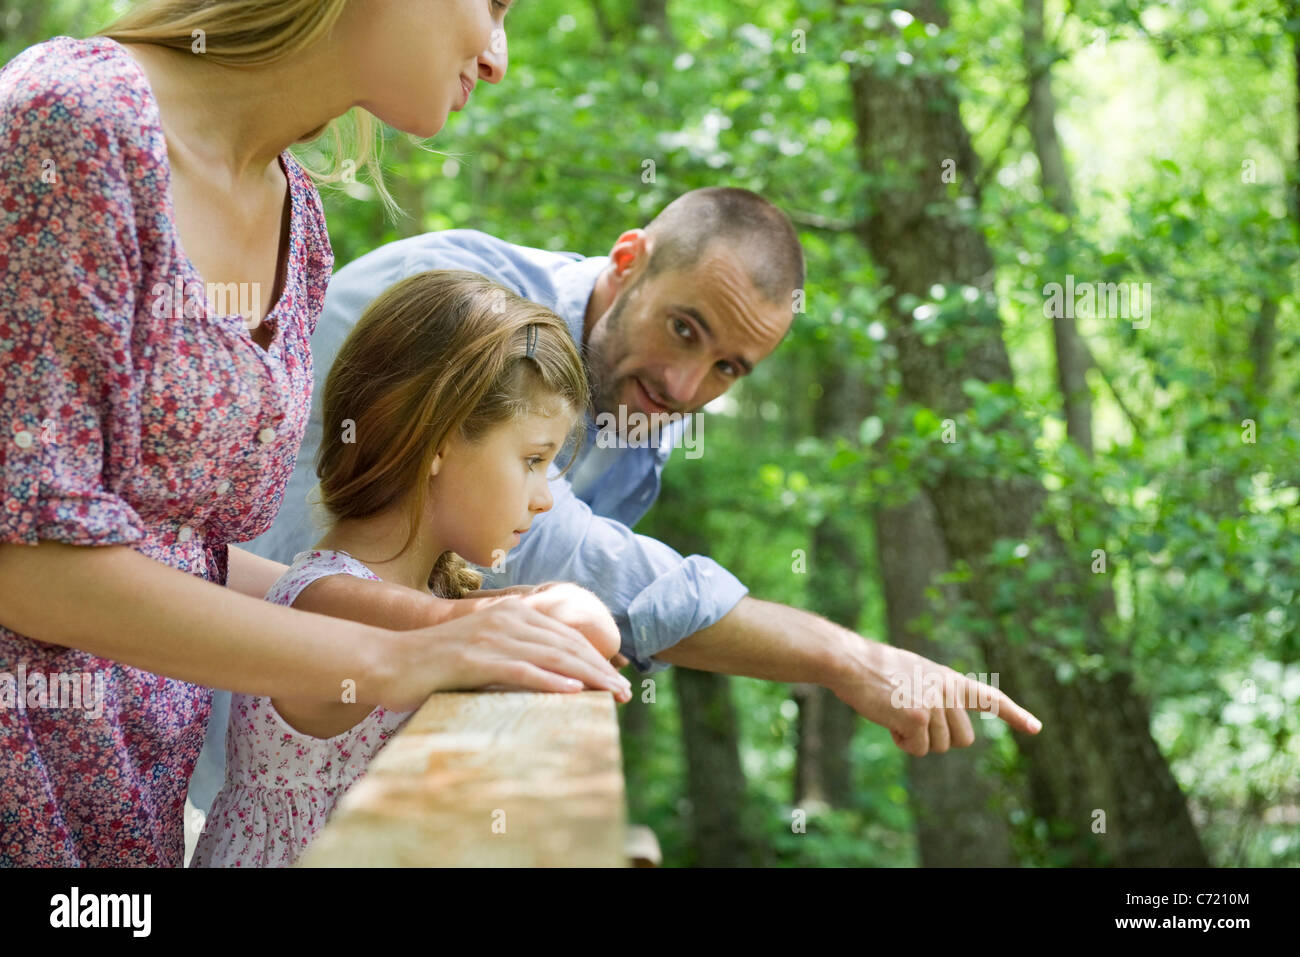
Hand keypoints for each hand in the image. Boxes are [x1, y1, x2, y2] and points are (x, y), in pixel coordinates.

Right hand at [380, 596, 631, 710]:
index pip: (565, 637)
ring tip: (611, 694)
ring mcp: (489, 638)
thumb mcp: (482, 652)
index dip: (595, 658)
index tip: (617, 680)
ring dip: (586, 678)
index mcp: (511, 613)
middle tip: (626, 693)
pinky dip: (549, 681)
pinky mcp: (473, 660)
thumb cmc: (435, 663)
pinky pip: (519, 670)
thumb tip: (551, 677)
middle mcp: (505, 619)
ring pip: (551, 657)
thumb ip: (514, 656)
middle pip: (565, 645)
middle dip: (600, 670)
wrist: (386, 660)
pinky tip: (572, 693)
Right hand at [830, 642, 1041, 755]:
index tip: (1035, 728)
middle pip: (963, 740)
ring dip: (915, 740)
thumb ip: (934, 694)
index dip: (1014, 715)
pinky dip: (901, 742)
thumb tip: (940, 726)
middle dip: (939, 739)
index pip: (990, 697)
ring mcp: (935, 703)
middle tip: (910, 719)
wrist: (850, 662)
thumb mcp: (913, 675)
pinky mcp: (918, 717)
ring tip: (894, 711)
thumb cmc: (872, 670)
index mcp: (949, 678)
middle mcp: (949, 689)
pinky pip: (918, 750)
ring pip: (939, 747)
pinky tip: (888, 718)